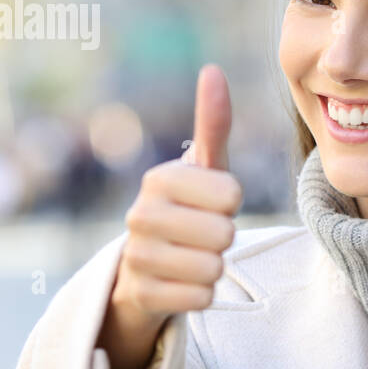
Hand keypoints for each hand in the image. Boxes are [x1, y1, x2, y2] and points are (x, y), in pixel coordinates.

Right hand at [99, 65, 241, 368]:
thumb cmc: (187, 208)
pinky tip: (182, 283)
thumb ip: (212, 123)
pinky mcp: (140, 294)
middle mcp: (140, 214)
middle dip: (223, 238)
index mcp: (159, 178)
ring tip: (192, 257)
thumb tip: (212, 70)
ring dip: (214, 267)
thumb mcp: (203, 167)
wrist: (145, 268)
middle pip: (224, 234)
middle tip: (201, 235)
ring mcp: (136, 256)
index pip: (231, 194)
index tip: (212, 203)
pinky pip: (200, 298)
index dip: (232, 203)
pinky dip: (202, 295)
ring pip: (213, 268)